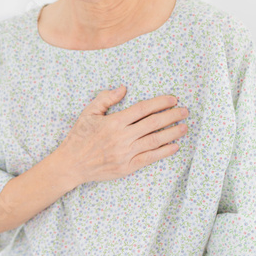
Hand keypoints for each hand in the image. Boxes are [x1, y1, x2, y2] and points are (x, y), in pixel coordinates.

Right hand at [55, 86, 187, 184]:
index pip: (143, 109)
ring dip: (172, 132)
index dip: (160, 103)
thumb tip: (123, 88)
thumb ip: (105, 99)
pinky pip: (150, 158)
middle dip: (172, 116)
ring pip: (155, 140)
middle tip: (184, 111)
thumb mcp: (88, 113)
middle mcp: (122, 137)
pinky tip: (175, 145)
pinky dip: (164, 151)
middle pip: (153, 123)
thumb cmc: (79, 137)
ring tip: (184, 127)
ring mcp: (126, 153)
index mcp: (114, 122)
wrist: (71, 164)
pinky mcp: (127, 167)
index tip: (173, 99)